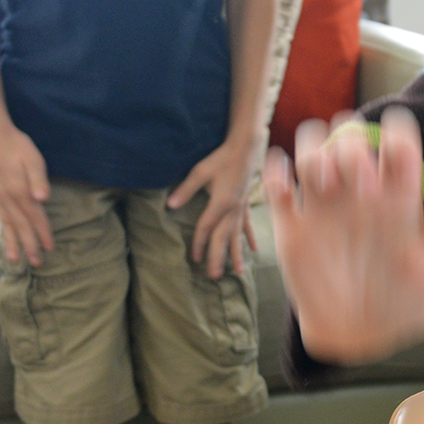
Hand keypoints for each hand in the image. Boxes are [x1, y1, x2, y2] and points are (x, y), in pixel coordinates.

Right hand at [0, 122, 54, 265]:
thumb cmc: (16, 145)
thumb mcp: (33, 158)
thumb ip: (38, 179)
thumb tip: (43, 199)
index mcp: (19, 192)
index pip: (35, 217)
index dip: (43, 233)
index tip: (49, 249)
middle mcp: (6, 198)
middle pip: (20, 226)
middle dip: (29, 245)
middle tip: (36, 263)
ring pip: (3, 224)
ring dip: (8, 242)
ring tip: (12, 260)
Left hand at [168, 134, 261, 279]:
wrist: (246, 148)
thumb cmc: (222, 157)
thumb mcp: (200, 171)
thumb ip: (186, 189)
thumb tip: (170, 205)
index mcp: (221, 203)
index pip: (207, 228)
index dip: (199, 243)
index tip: (194, 258)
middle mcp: (233, 210)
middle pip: (224, 238)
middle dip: (219, 257)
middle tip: (214, 276)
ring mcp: (242, 208)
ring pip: (237, 236)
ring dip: (236, 254)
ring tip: (238, 271)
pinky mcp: (246, 204)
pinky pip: (247, 225)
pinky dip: (249, 238)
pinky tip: (253, 250)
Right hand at [264, 106, 423, 364]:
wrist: (364, 337)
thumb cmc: (411, 301)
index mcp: (396, 194)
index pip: (395, 139)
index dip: (396, 135)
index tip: (398, 161)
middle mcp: (359, 192)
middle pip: (349, 134)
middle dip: (353, 148)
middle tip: (364, 188)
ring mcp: (324, 207)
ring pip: (311, 146)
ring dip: (315, 154)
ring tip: (325, 186)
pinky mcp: (292, 228)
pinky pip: (276, 182)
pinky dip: (276, 174)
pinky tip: (287, 191)